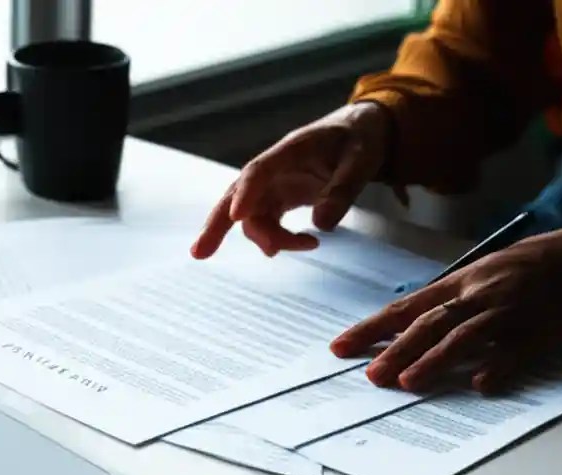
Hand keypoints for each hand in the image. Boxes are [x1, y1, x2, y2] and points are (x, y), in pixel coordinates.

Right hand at [190, 101, 392, 258]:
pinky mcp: (280, 198)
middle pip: (235, 196)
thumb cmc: (360, 139)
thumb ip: (342, 191)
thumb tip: (322, 226)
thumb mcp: (361, 161)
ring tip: (309, 245)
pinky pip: (266, 221)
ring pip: (252, 216)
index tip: (236, 217)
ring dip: (268, 237)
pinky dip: (275, 237)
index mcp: (289, 150)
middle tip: (200, 254)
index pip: (257, 171)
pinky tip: (295, 246)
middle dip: (217, 225)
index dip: (245, 193)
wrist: (361, 132)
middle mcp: (273, 169)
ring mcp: (274, 185)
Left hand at [329, 219, 561, 393]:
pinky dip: (499, 366)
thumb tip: (406, 332)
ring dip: (435, 359)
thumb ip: (445, 305)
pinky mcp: (537, 328)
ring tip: (409, 382)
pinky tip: (480, 385)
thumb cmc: (524, 270)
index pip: (404, 308)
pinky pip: (516, 351)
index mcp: (458, 283)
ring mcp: (506, 311)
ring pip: (464, 337)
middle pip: (427, 324)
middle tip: (370, 375)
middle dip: (395, 350)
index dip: (371, 328)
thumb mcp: (478, 278)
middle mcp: (476, 295)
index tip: (340, 347)